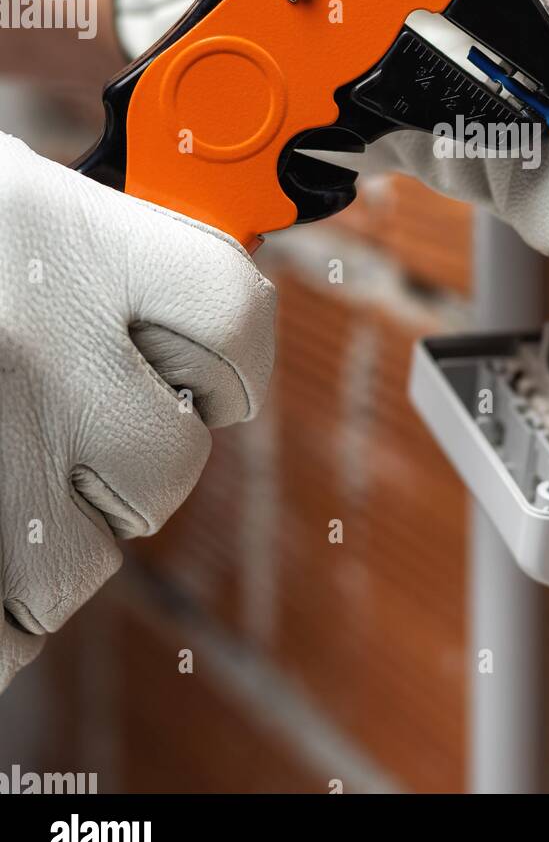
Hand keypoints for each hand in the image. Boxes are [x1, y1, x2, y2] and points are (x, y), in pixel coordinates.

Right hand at [0, 134, 274, 693]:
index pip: (233, 318)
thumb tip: (190, 335)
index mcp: (63, 235)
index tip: (202, 375)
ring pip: (87, 564)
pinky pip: (5, 639)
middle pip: (170, 463)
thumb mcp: (1, 203)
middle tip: (66, 429)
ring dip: (51, 541)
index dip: (227, 362)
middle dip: (130, 463)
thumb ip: (96, 253)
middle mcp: (32, 342)